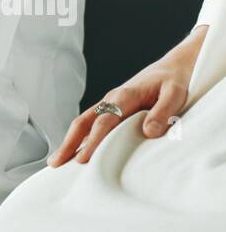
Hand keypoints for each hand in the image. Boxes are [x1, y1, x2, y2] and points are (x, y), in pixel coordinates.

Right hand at [51, 25, 206, 166]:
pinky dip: (79, 139)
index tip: (82, 160)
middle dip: (68, 143)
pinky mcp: (111, 110)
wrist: (173, 66)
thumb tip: (148, 132)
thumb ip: (163, 112)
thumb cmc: (174, 81)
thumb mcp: (176, 94)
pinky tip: (75, 153)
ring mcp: (108, 105)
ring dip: (69, 142)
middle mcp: (111, 100)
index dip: (92, 141)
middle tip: (54, 164)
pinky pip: (90, 125)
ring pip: (83, 124)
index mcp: (124, 96)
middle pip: (83, 122)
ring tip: (56, 163)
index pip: (104, 121)